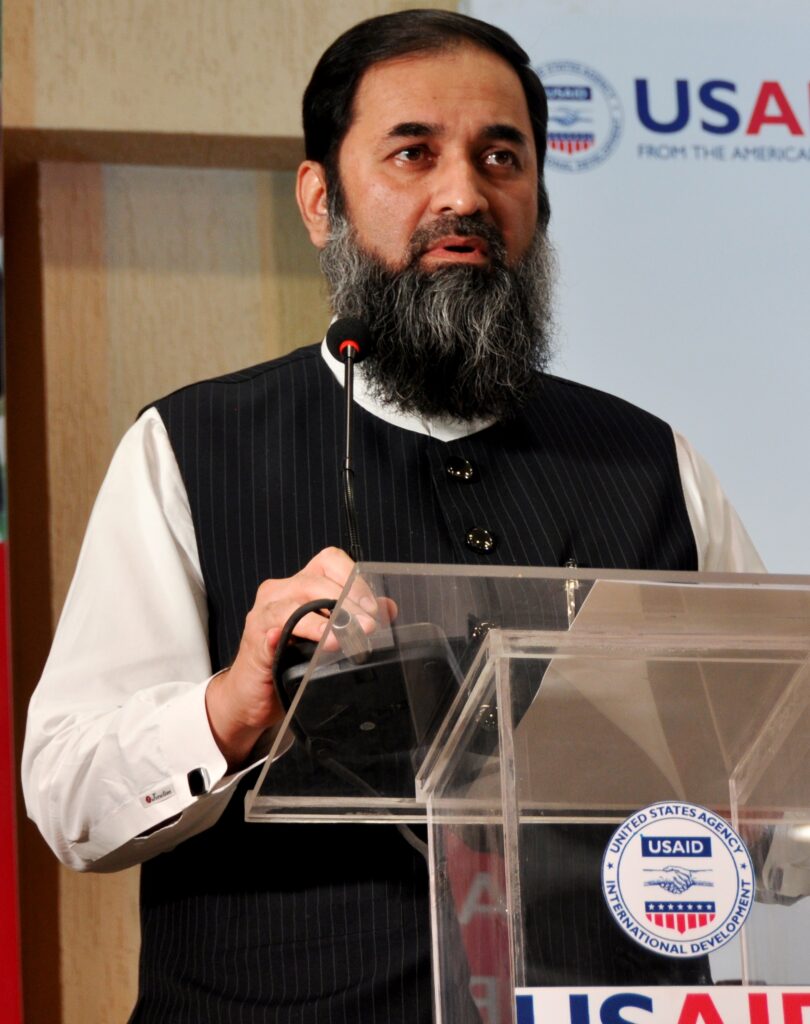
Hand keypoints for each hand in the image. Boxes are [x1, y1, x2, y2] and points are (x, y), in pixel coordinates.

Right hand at [205, 547, 390, 768]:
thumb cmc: (291, 663)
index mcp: (300, 585)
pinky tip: (308, 643)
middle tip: (367, 627)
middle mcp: (280, 592)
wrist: (253, 697)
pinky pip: (274, 630)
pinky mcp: (255, 640)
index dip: (354, 579)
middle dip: (346, 603)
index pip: (330, 561)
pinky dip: (292, 634)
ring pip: (294, 604)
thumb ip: (356, 619)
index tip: (373, 607)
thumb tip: (388, 608)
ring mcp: (264, 613)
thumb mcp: (328, 638)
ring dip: (324, 621)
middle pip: (315, 581)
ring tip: (343, 638)